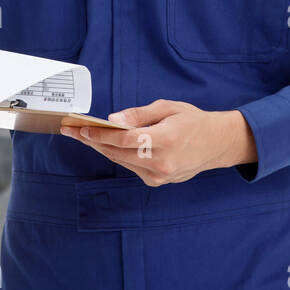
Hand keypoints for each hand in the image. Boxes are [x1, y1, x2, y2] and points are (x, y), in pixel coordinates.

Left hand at [62, 99, 256, 186]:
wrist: (217, 144)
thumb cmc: (193, 121)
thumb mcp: (168, 108)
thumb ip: (140, 114)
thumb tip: (114, 118)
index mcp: (166, 140)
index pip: (124, 139)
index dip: (100, 134)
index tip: (81, 128)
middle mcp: (162, 162)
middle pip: (118, 152)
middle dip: (92, 141)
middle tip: (72, 131)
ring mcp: (159, 176)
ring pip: (121, 161)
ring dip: (101, 149)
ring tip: (83, 136)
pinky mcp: (158, 181)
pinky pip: (131, 167)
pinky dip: (118, 155)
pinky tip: (105, 145)